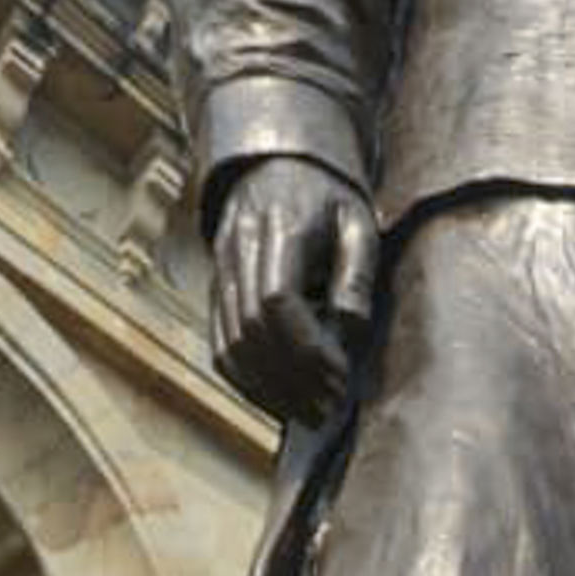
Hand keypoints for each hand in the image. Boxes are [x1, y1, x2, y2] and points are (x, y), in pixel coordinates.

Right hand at [210, 157, 378, 424]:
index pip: (277, 300)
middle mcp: (238, 250)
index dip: (308, 348)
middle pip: (252, 329)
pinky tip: (279, 400)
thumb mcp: (358, 223)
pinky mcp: (216, 291)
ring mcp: (220, 271)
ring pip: (230, 345)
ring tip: (310, 413)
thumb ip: (356, 278)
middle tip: (330, 409)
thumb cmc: (329, 196)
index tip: (340, 378)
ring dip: (269, 389)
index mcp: (278, 228)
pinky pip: (219, 345)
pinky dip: (247, 382)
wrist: (277, 162)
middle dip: (292, 378)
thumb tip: (348, 334)